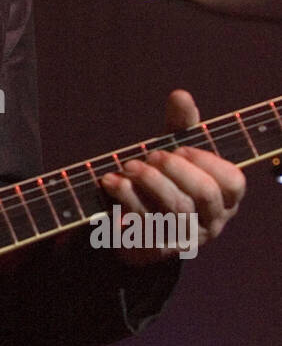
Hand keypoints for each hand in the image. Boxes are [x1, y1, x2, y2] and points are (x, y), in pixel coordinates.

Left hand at [99, 89, 245, 265]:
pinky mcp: (156, 250)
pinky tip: (112, 184)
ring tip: (128, 165)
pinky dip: (126, 201)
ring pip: (174, 210)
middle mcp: (211, 223)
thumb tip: (180, 95)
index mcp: (225, 200)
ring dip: (149, 182)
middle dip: (175, 168)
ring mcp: (184, 239)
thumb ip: (181, 125)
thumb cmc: (163, 179)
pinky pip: (144, 226)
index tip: (181, 147)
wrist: (130, 222)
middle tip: (151, 154)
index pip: (233, 182)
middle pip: (203, 194)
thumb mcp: (175, 150)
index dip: (207, 161)